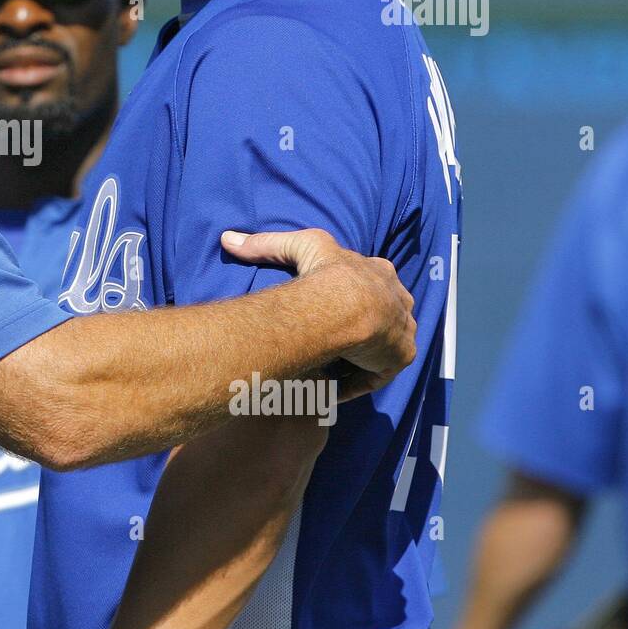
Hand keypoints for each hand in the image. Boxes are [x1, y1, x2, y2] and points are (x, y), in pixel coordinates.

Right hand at [221, 228, 416, 394]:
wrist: (350, 305)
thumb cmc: (328, 275)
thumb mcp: (300, 246)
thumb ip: (264, 243)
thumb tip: (226, 238)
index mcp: (379, 271)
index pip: (370, 283)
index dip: (350, 297)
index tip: (326, 313)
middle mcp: (398, 300)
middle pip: (381, 315)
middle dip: (361, 327)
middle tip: (328, 342)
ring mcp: (402, 330)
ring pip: (380, 345)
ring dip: (359, 355)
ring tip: (327, 367)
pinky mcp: (399, 357)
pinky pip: (377, 374)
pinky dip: (356, 381)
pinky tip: (333, 390)